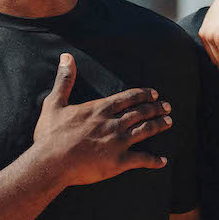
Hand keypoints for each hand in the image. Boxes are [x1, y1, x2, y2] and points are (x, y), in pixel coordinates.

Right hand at [31, 54, 170, 187]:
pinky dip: (154, 160)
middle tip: (167, 107)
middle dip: (156, 108)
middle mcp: (113, 123)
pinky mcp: (118, 162)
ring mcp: (118, 143)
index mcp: (99, 109)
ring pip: (145, 130)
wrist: (50, 163)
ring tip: (169, 122)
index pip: (128, 98)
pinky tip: (163, 161)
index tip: (154, 94)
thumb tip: (66, 56)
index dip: (143, 95)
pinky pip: (142, 160)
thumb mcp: (54, 103)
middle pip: (141, 112)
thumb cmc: (50, 135)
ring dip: (159, 125)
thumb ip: (64, 80)